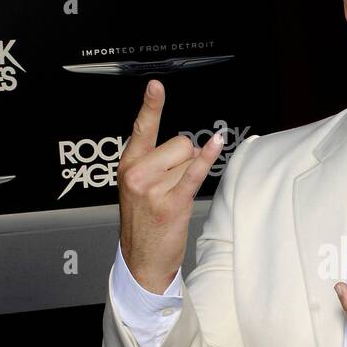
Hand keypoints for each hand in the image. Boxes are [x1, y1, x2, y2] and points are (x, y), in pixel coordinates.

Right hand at [117, 80, 224, 292]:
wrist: (142, 260)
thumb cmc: (144, 222)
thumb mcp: (137, 187)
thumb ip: (153, 162)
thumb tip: (188, 147)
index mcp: (128, 165)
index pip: (141, 128)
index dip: (150, 106)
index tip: (156, 86)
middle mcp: (137, 173)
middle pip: (179, 142)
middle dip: (184, 160)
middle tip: (171, 186)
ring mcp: (152, 188)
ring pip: (189, 160)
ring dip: (188, 176)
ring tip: (173, 197)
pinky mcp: (171, 202)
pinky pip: (194, 172)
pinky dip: (207, 157)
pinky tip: (218, 143)